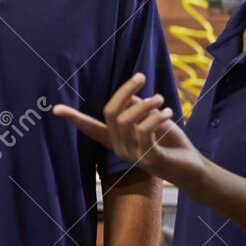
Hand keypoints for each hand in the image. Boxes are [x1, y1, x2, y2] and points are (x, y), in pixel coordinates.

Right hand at [52, 74, 204, 186]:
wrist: (190, 168)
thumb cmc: (169, 142)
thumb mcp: (150, 120)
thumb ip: (137, 107)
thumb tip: (131, 95)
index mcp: (116, 139)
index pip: (90, 128)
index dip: (74, 118)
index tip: (55, 109)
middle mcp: (120, 148)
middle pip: (111, 113)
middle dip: (124, 91)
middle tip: (141, 77)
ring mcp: (133, 155)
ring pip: (128, 121)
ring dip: (146, 104)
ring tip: (160, 99)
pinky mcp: (149, 158)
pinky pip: (145, 131)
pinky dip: (156, 116)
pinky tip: (168, 112)